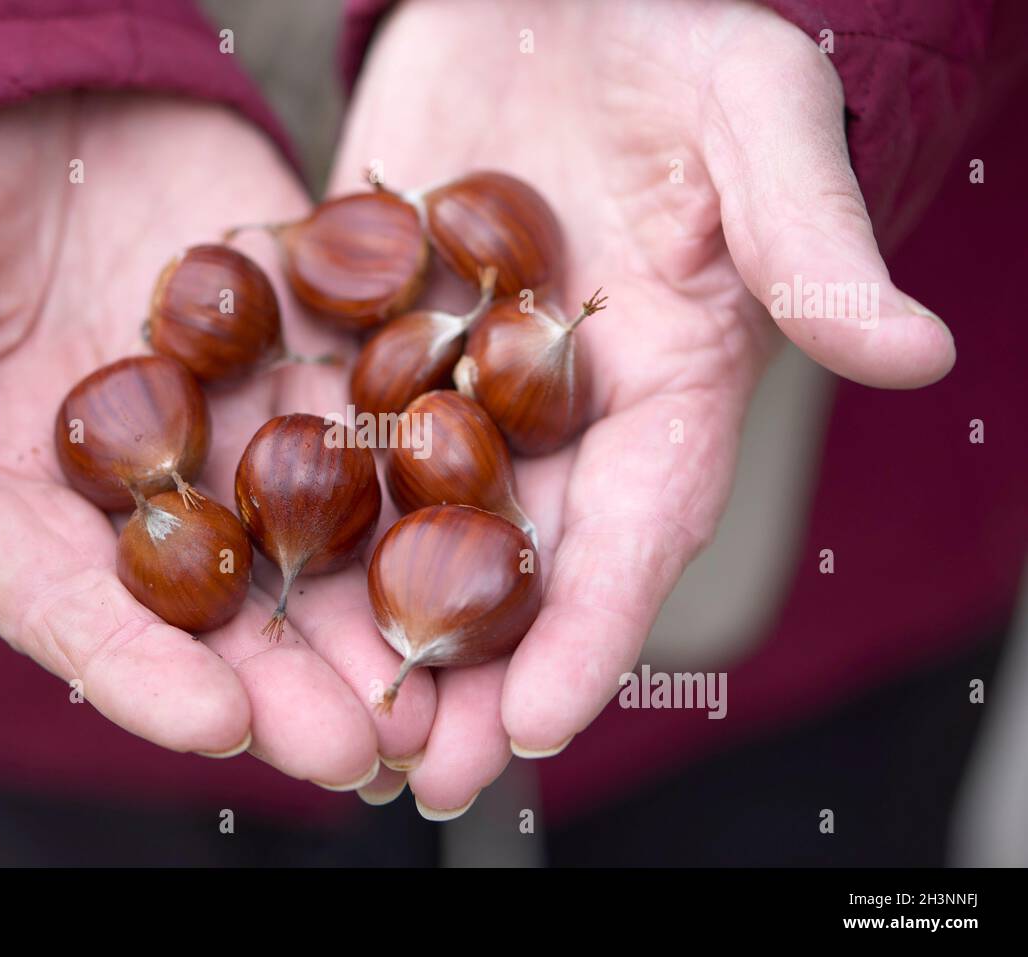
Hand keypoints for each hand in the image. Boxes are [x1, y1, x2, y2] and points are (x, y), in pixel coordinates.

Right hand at [0, 93, 439, 789]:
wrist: (42, 99)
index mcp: (29, 497)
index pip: (78, 609)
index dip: (141, 672)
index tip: (215, 725)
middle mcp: (146, 490)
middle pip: (218, 609)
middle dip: (290, 684)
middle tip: (365, 752)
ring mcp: (237, 430)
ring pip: (313, 543)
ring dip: (376, 618)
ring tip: (443, 689)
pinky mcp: (308, 363)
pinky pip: (374, 426)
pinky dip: (426, 481)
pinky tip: (489, 534)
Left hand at [329, 0, 954, 813]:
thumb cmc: (673, 31)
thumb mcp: (751, 118)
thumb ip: (807, 239)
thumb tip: (915, 354)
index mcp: (664, 381)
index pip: (638, 530)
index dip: (594, 631)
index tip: (541, 729)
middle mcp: (558, 404)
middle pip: (520, 561)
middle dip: (475, 672)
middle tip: (418, 777)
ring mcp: (455, 374)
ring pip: (416, 524)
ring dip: (374, 626)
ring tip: (323, 719)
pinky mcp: (370, 331)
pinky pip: (332, 430)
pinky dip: (296, 508)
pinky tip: (242, 579)